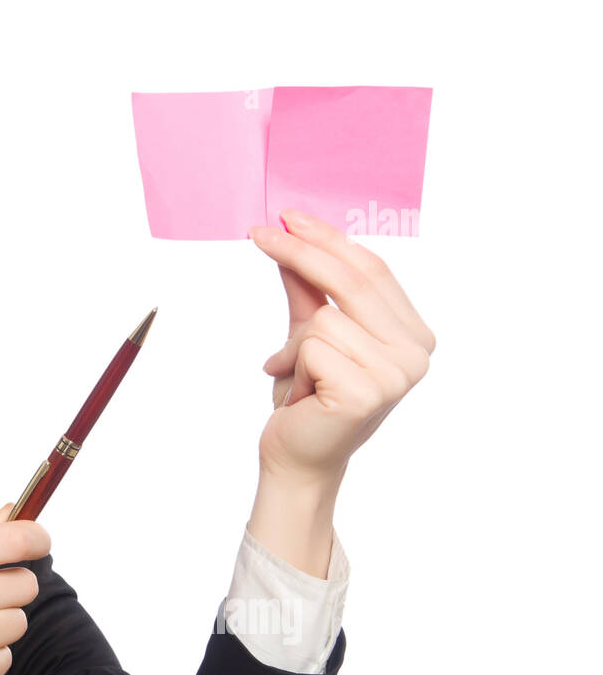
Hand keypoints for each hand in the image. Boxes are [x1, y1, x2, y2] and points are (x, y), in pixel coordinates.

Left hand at [248, 209, 436, 484]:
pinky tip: (300, 395)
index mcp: (414, 334)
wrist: (297, 458)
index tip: (288, 217)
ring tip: (297, 377)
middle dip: (301, 252)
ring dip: (294, 346)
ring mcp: (397, 374)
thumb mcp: (308, 332)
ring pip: (324, 318)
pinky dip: (292, 366)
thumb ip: (307, 287)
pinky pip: (312, 347)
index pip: (372, 270)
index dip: (329, 239)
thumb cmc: (307, 398)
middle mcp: (416, 353)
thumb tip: (291, 232)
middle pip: (352, 281)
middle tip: (258, 234)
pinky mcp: (367, 391)